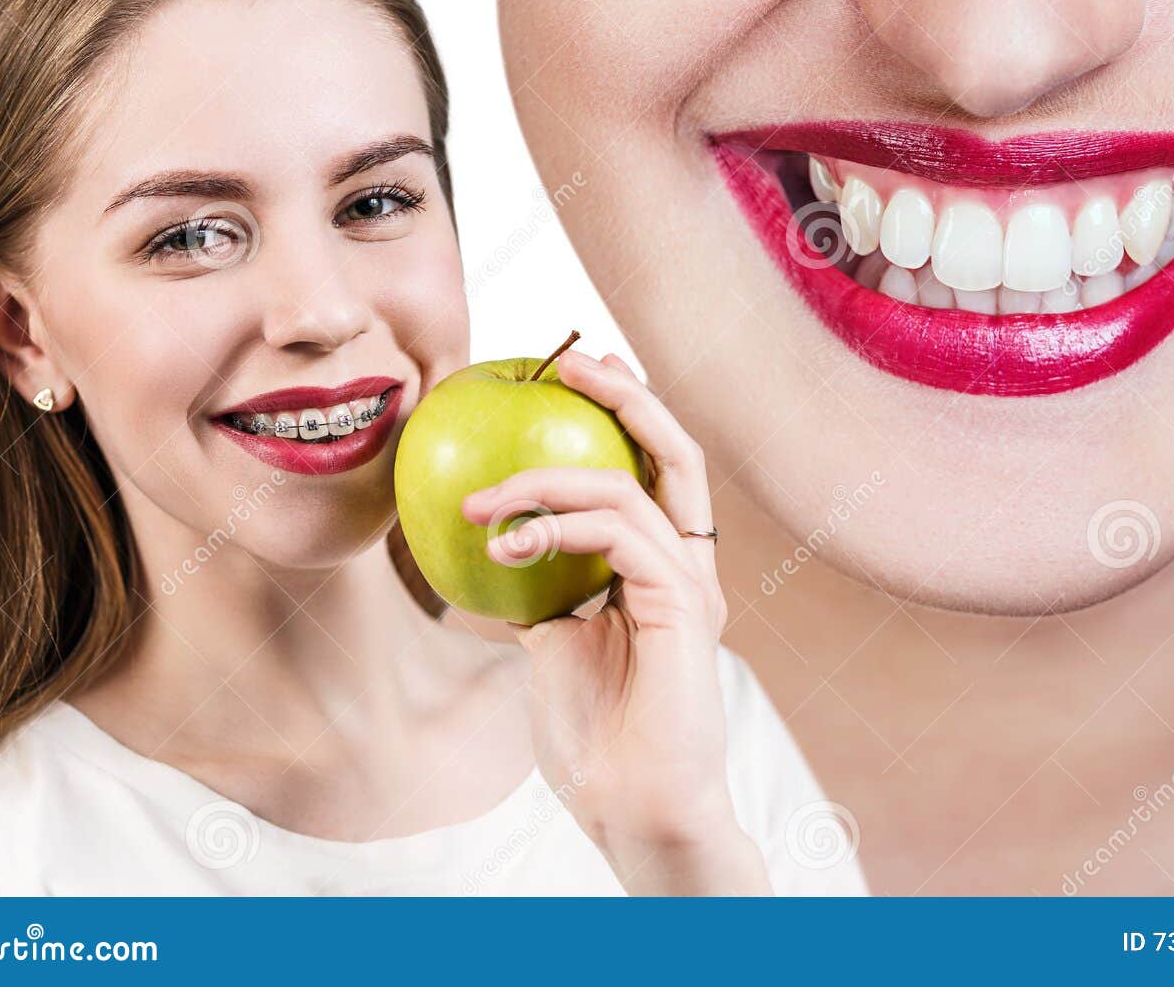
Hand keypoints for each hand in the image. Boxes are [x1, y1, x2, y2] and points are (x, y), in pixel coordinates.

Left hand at [459, 350, 769, 894]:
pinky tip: (506, 545)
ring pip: (631, 486)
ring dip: (546, 477)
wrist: (636, 809)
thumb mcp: (555, 645)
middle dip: (624, 395)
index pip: (658, 472)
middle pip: (676, 452)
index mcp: (667, 573)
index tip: (575, 376)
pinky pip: (620, 534)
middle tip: (570, 363)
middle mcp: (690, 569)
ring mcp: (692, 586)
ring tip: (481, 499)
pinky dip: (556, 526)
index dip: (628, 412)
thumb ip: (545, 590)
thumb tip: (498, 545)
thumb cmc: (597, 739)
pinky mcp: (683, 607)